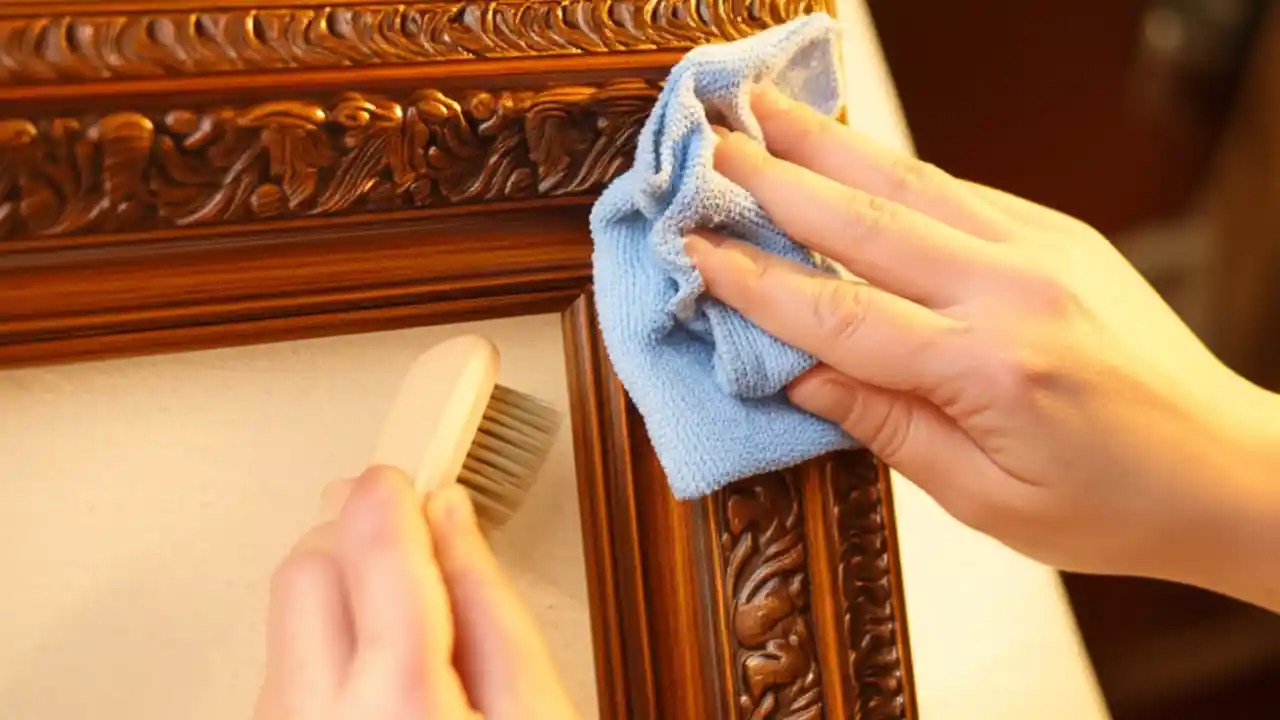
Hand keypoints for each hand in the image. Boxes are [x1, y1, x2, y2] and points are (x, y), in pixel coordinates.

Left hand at [254, 466, 578, 719]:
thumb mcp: (541, 714)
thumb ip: (491, 604)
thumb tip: (452, 518)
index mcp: (403, 705)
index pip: (374, 545)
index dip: (390, 492)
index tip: (406, 469)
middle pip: (303, 568)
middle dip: (352, 535)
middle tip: (408, 534)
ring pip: (282, 619)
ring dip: (337, 592)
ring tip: (406, 620)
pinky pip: (279, 670)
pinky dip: (323, 646)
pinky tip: (377, 669)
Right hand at [687, 87, 1279, 608]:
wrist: (1230, 467)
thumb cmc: (1114, 503)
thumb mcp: (988, 499)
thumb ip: (887, 426)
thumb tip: (797, 373)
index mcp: (991, 367)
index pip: (840, 315)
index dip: (756, 281)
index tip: (694, 246)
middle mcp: (1014, 288)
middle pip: (864, 223)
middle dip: (775, 178)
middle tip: (708, 139)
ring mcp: (1041, 248)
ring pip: (909, 184)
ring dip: (827, 145)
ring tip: (762, 108)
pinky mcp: (1057, 234)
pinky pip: (956, 189)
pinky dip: (889, 167)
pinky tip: (846, 151)